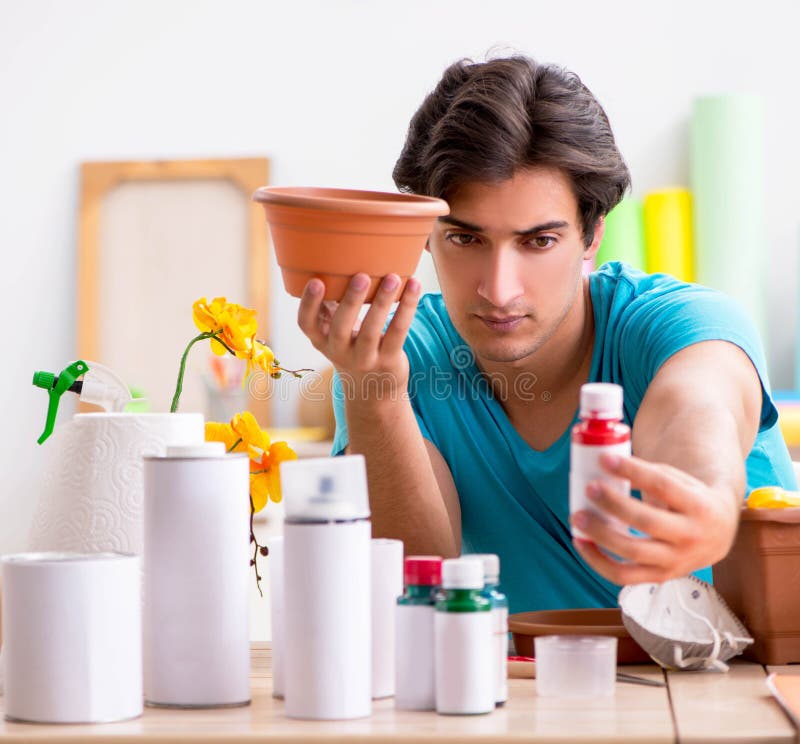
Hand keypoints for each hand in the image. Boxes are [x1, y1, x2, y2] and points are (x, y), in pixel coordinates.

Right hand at [297, 272, 420, 396]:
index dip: (308, 304)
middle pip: (341, 328)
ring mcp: (365, 359)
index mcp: (321, 340)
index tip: (315, 281)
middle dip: (351, 301)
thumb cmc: (353, 347)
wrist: (373, 391)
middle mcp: (339, 352)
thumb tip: (336, 260)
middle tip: (361, 275)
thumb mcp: (336, 332)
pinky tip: (414, 286)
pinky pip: (398, 332)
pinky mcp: (388, 361)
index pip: (306, 324)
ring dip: (382, 303)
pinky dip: (407, 308)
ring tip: (392, 278)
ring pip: (372, 331)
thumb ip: (333, 305)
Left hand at [570, 454, 738, 584]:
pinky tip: (582, 543)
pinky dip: (598, 561)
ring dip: (600, 534)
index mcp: (699, 506)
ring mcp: (676, 562)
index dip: (631, 471)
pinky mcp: (660, 577)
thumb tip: (604, 466)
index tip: (605, 459)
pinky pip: (624, 576)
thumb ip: (648, 475)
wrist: (719, 534)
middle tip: (589, 488)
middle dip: (613, 504)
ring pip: (632, 552)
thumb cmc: (690, 499)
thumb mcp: (680, 481)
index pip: (662, 485)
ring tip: (577, 516)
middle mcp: (691, 537)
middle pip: (646, 521)